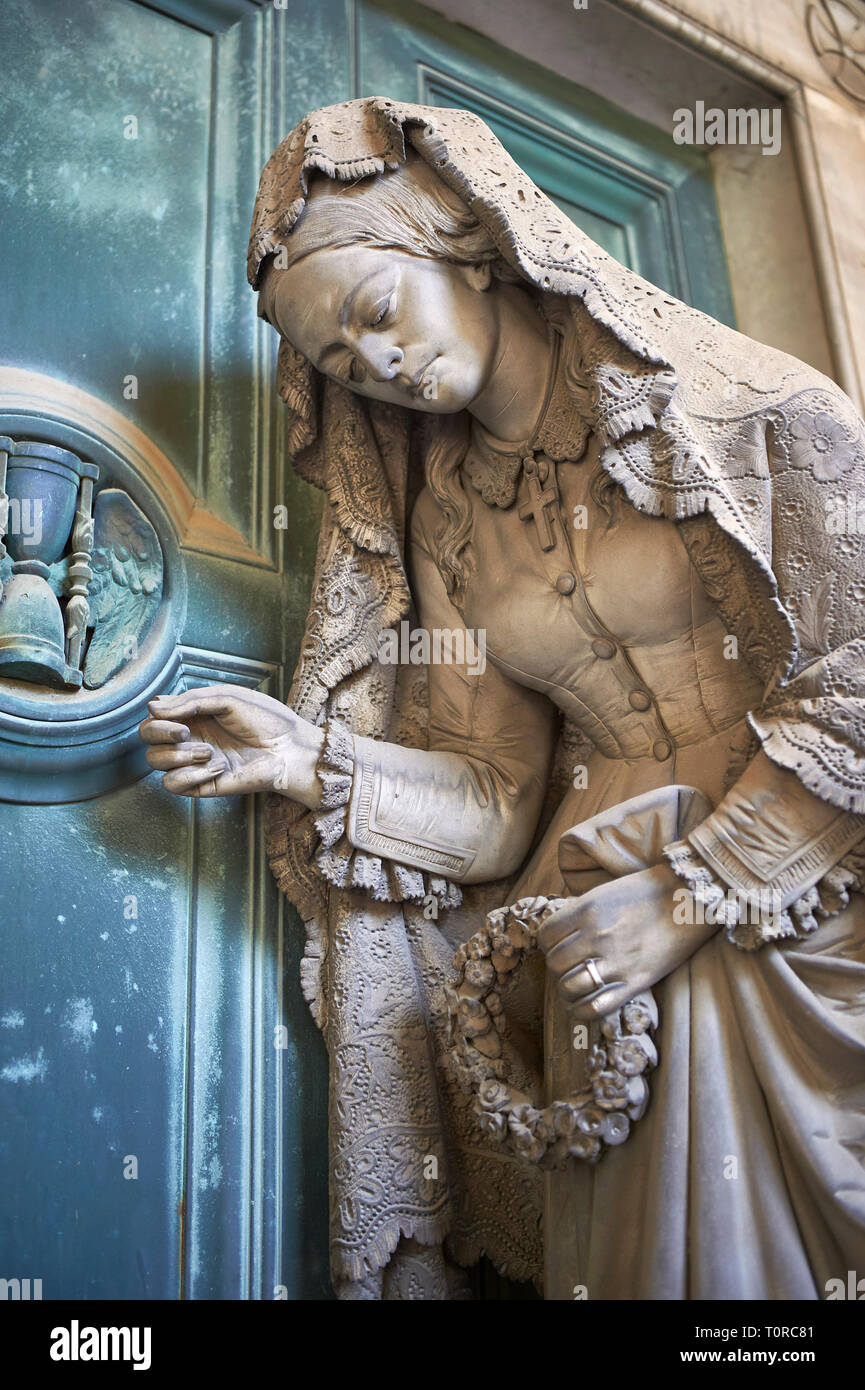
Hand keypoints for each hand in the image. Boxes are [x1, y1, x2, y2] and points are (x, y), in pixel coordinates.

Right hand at [138, 685, 323, 801]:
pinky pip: (173, 784)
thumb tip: (152, 707)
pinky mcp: (202, 785)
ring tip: (210, 751)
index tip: (177, 716)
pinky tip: (217, 768)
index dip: (156, 716)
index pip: (155, 717)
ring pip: (155, 761)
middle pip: (147, 739)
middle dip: (158, 733)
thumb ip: (190, 702)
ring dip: (178, 755)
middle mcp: (190, 739)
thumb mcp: (227, 699)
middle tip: (184, 732)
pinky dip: (190, 775)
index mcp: (194, 716)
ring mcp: (194, 763)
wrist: (289, 749)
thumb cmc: (265, 720)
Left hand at [537, 862, 717, 1019]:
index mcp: (586, 909)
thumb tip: (560, 934)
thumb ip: (579, 913)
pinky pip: (595, 1007)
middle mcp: (596, 935)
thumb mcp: (604, 893)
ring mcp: (615, 961)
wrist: (690, 899)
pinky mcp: (634, 982)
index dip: (548, 944)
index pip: (546, 936)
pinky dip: (581, 1011)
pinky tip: (582, 1005)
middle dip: (557, 967)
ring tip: (574, 985)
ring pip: (569, 987)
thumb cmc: (647, 892)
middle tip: (568, 965)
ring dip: (566, 989)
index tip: (557, 945)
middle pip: (554, 963)